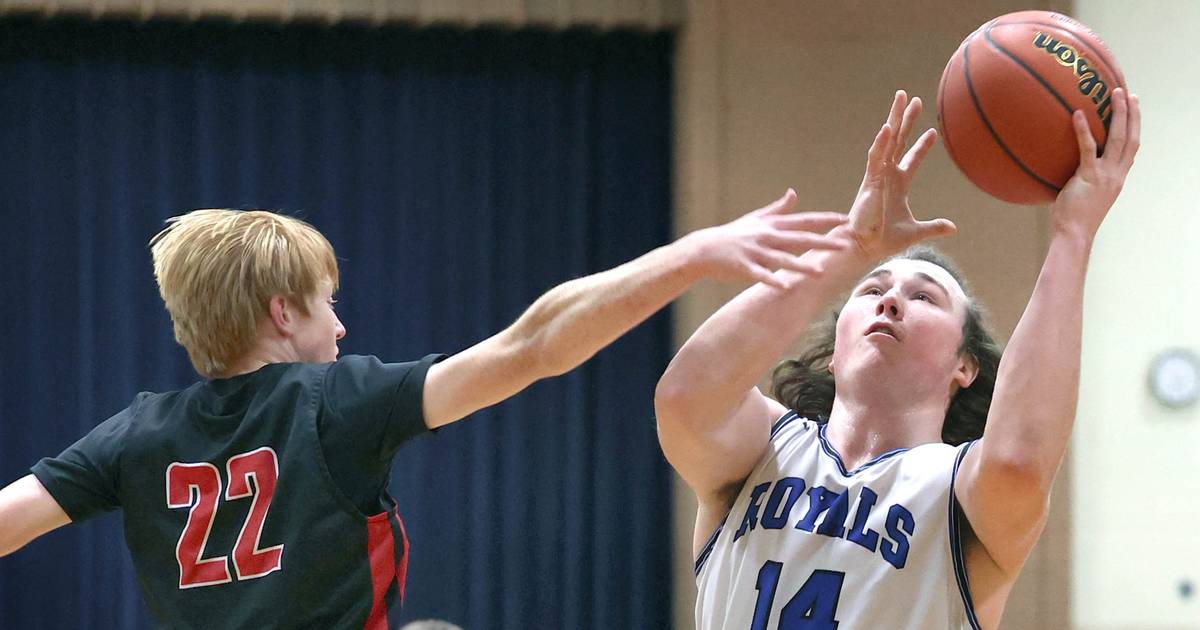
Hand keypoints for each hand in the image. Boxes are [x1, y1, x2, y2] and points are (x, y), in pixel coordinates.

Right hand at [687, 189, 849, 288]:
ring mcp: (754, 252)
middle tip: (843, 246)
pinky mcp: (743, 267)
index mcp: (771, 225)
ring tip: (820, 273)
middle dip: (822, 242)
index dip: (825, 220)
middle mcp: (766, 236)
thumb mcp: (755, 218)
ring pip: (782, 259)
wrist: (703, 248)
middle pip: (798, 239)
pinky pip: (760, 275)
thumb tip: (793, 192)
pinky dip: (772, 280)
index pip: (803, 221)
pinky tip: (786, 287)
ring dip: (801, 266)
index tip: (845, 220)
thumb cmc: (732, 234)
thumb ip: (777, 208)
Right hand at [847, 90, 955, 258]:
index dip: (922, 146)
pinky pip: (875, 157)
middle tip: (914, 99)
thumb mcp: (915, 232)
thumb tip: (953, 228)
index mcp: (897, 184)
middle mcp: (887, 175)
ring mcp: (878, 175)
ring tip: (902, 98)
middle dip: (906, 119)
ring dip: (894, 118)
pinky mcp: (870, 181)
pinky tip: (888, 126)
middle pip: (898, 140)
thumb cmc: (884, 240)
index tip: (933, 131)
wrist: (865, 247)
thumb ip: (934, 227)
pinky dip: (881, 142)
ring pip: (887, 140)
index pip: (912, 159)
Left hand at [1050, 88, 1139, 239]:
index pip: (1132, 148)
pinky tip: (1076, 114)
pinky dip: (1083, 130)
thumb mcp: (1085, 194)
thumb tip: (1068, 167)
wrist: (1073, 234)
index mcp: (1118, 178)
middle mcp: (1117, 174)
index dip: (1135, 128)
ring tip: (1114, 94)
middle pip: (1130, 138)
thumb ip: (1085, 178)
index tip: (1134, 110)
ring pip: (1118, 138)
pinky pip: (1087, 148)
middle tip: (1127, 94)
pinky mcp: (1089, 176)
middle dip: (1131, 114)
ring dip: (1118, 114)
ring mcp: (1105, 175)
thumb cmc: (1072, 218)